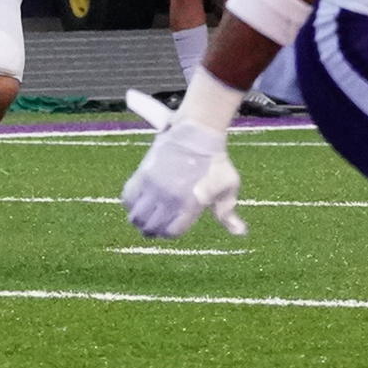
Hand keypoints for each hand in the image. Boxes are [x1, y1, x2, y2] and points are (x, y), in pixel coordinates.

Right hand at [122, 113, 247, 238]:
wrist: (195, 134)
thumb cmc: (215, 162)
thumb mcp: (228, 187)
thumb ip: (228, 213)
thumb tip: (240, 233)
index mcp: (190, 203)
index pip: (172, 231)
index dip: (171, 233)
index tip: (172, 229)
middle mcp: (169, 197)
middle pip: (152, 227)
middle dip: (153, 231)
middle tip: (155, 227)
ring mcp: (154, 186)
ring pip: (136, 215)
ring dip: (139, 220)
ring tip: (143, 218)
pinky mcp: (142, 174)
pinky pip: (127, 198)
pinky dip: (129, 205)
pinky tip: (137, 203)